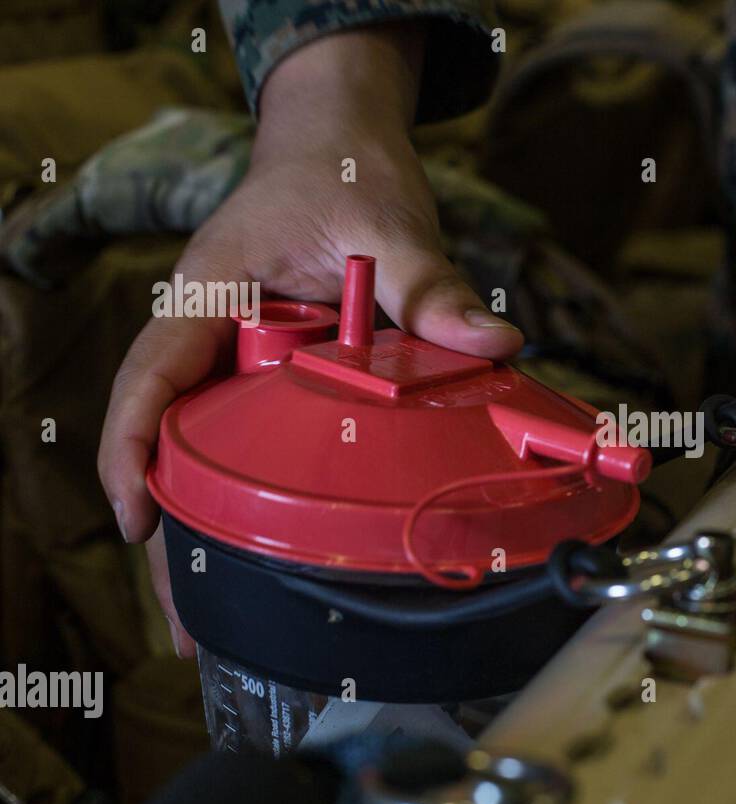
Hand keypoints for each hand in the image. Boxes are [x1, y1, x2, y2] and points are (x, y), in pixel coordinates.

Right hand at [97, 27, 521, 656]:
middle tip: (189, 615)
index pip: (150, 376)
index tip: (139, 518)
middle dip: (172, 522)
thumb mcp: (388, 221)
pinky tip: (275, 551)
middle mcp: (212, 333)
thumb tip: (494, 342)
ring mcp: (241, 357)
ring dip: (212, 522)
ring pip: (210, 448)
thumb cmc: (342, 172)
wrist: (341, 145)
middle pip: (170, 435)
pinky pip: (260, 437)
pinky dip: (261, 492)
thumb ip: (431, 285)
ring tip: (219, 613)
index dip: (132, 449)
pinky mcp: (277, 374)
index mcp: (209, 292)